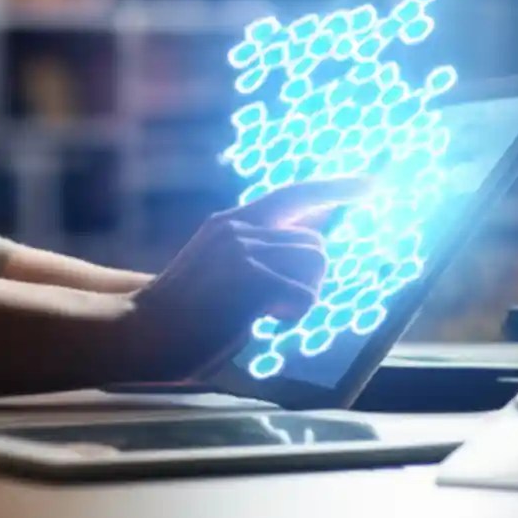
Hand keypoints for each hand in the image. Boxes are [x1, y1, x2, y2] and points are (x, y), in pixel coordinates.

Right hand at [118, 176, 370, 381]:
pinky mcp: (252, 277)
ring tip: (260, 315)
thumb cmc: (182, 314)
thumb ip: (255, 254)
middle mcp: (238, 227)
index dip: (335, 189)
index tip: (373, 184)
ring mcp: (244, 249)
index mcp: (231, 224)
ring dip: (301, 300)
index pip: (293, 195)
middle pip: (315, 248)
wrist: (143, 332)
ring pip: (315, 269)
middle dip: (310, 282)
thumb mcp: (216, 269)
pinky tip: (257, 323)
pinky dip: (292, 317)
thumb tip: (309, 253)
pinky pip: (306, 298)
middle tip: (276, 307)